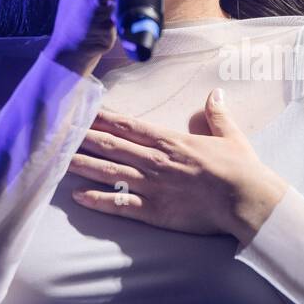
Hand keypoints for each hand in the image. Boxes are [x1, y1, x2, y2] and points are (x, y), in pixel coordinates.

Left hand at [67, 88, 288, 245]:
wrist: (245, 199)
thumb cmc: (240, 169)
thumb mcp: (230, 136)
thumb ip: (217, 114)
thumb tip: (216, 93)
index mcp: (170, 141)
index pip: (128, 126)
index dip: (102, 118)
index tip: (82, 110)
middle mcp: (155, 160)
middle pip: (111, 145)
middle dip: (82, 137)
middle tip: (57, 130)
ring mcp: (152, 186)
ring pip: (109, 171)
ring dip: (82, 164)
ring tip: (58, 159)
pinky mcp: (154, 211)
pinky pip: (120, 204)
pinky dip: (97, 200)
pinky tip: (78, 196)